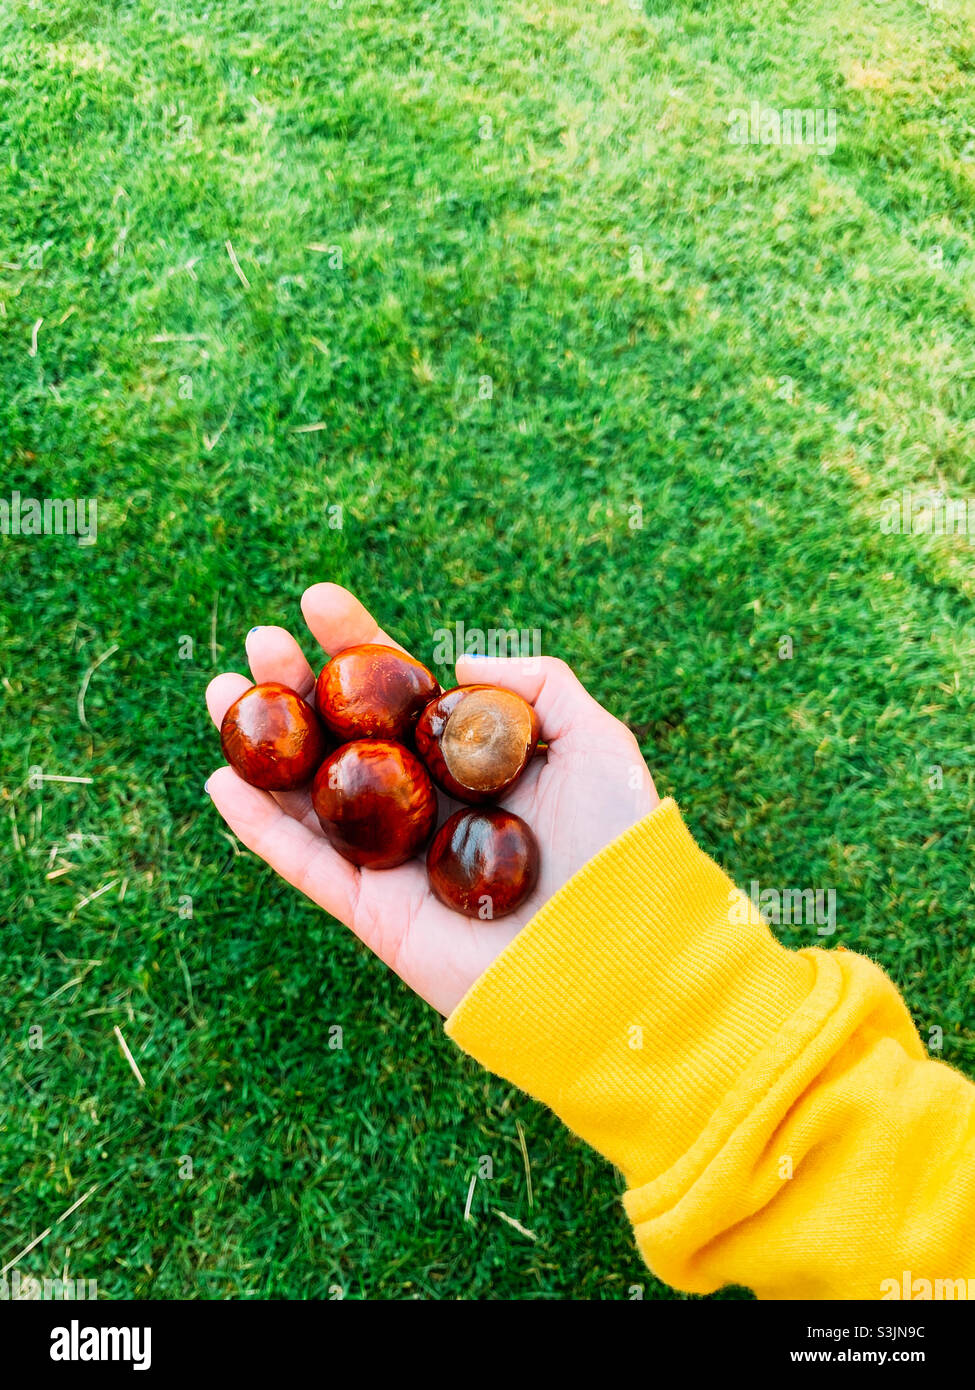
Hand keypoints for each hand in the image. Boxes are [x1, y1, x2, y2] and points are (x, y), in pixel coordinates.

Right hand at [205, 584, 658, 1014]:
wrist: (616, 950)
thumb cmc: (616, 842)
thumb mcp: (596, 739)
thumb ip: (539, 685)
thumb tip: (458, 664)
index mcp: (472, 763)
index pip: (402, 694)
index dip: (359, 647)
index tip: (318, 599)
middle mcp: (428, 806)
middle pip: (345, 735)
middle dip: (296, 685)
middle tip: (258, 638)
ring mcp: (397, 860)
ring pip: (310, 794)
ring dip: (260, 745)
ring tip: (219, 689)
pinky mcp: (376, 914)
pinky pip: (305, 865)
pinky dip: (259, 828)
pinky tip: (221, 780)